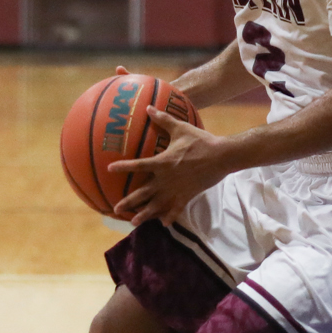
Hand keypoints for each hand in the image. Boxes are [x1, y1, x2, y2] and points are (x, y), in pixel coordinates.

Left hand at [108, 109, 230, 225]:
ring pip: (157, 206)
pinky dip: (170, 217)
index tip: (109, 169)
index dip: (123, 167)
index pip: (138, 165)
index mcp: (162, 162)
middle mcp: (166, 179)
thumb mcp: (181, 128)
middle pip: (143, 193)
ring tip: (133, 222)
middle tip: (115, 209)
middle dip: (128, 202)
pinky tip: (164, 224)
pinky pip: (176, 209)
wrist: (221, 156)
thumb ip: (163, 120)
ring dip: (144, 214)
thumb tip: (148, 108)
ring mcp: (176, 190)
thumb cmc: (200, 141)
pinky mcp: (187, 196)